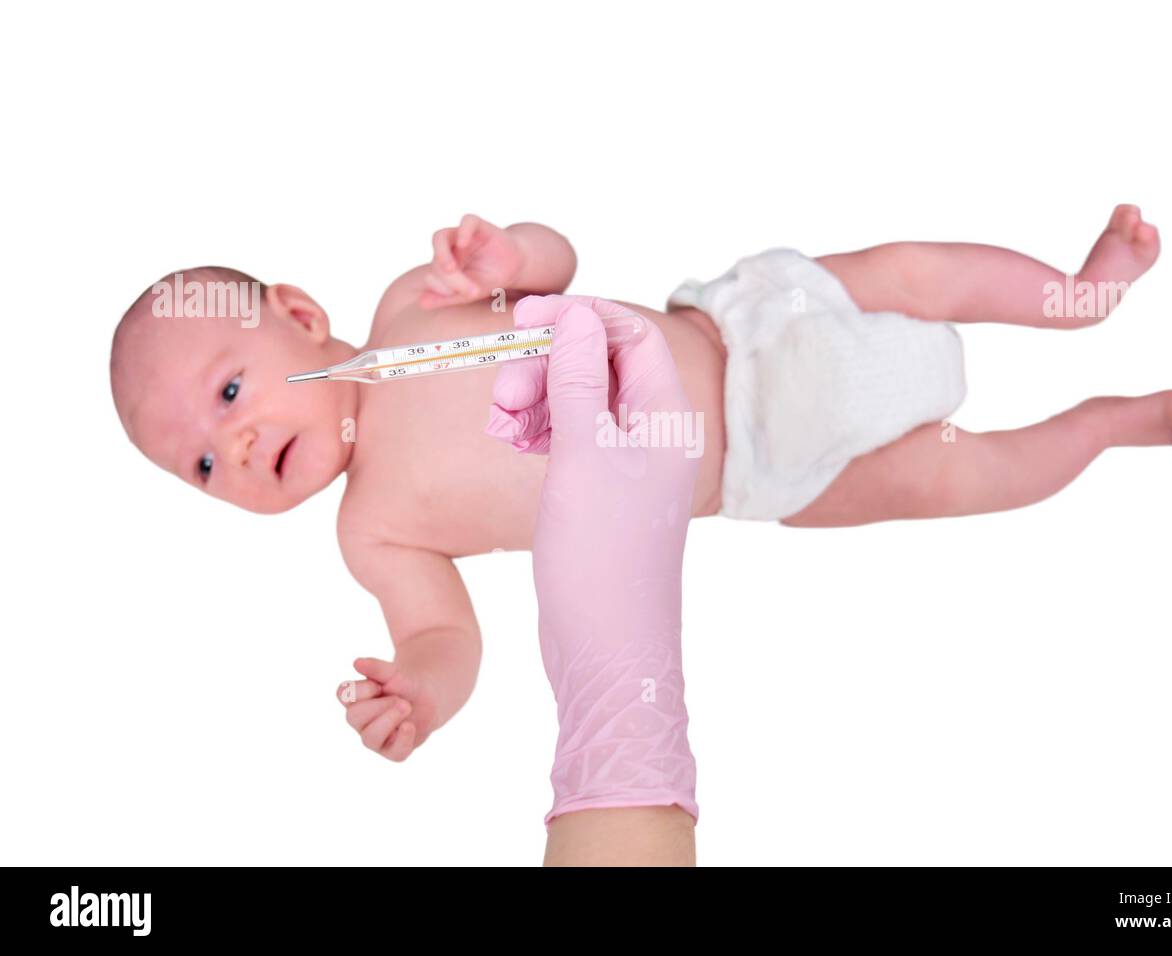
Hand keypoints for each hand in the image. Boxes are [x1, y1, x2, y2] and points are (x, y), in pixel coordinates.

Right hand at [336, 637, 444, 761]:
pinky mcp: (394, 750)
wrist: (429, 698)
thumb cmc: (404, 685)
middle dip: (379, 705)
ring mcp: (375, 738)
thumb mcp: (394, 673)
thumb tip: (357, 662)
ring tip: (406, 707)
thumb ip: (377, 668)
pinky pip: (395, 753)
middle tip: (400, 698)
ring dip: (389, 719)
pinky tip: (409, 726)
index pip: (343, 694)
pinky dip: (403, 740)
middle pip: (354, 717)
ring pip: (370, 738)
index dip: (361, 689)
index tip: (378, 685)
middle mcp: (360, 721)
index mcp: (354, 700)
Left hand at [420, 214, 522, 308]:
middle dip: (448, 277)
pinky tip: (464, 244)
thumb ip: (446, 297)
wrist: (515, 266)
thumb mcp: (470, 293)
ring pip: (441, 236)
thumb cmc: (490, 278)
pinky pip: (467, 221)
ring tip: (450, 269)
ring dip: (441, 254)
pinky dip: (463, 231)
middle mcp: (449, 248)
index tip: (453, 295)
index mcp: (444, 265)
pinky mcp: (479, 226)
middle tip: (465, 290)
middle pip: (436, 259)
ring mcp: (462, 236)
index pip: (432, 272)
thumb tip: (422, 303)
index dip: (436, 285)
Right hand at [486, 294, 701, 823]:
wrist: (608, 648)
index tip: (524, 317)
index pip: (630, 335)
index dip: (580, 317)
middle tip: (505, 389)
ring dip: (540, 396)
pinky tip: (513, 440)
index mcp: (668, 418)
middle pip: (603, 364)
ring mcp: (630, 468)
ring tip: (504, 420)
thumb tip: (580, 317)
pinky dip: (542, 430)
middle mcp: (655, 436)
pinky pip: (572, 440)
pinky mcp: (604, 495)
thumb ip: (578, 378)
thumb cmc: (603, 553)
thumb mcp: (585, 454)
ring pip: (582, 402)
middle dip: (551, 362)